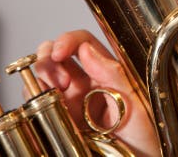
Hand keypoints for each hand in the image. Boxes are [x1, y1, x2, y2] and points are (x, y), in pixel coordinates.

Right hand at [34, 30, 158, 156]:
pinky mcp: (58, 118)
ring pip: (44, 74)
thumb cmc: (143, 137)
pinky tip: (47, 104)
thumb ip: (114, 75)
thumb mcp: (135, 103)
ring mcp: (70, 99)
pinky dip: (34, 96)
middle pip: (57, 53)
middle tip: (58, 78)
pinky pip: (38, 100)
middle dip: (49, 57)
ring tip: (56, 91)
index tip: (59, 51)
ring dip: (42, 76)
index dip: (68, 40)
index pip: (83, 42)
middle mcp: (86, 81)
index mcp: (107, 71)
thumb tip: (88, 50)